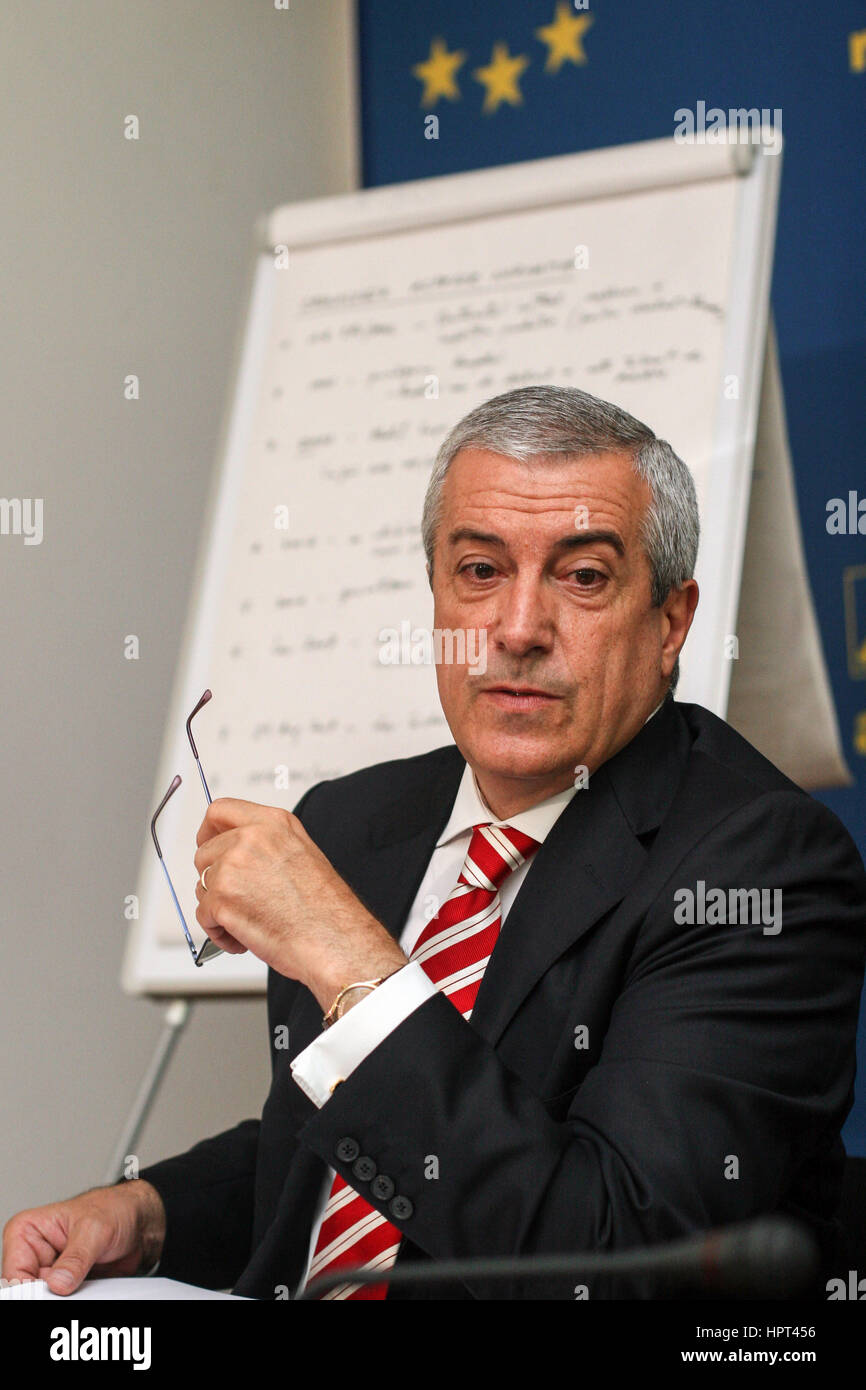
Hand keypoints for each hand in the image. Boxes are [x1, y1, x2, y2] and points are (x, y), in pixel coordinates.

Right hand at [1, 1180, 165, 1295]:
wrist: (140, 1221)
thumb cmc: (115, 1209)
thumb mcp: (95, 1229)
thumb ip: (76, 1258)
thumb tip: (57, 1283)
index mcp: (27, 1231)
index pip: (15, 1272)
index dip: (31, 1288)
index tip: (53, 1291)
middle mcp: (34, 1253)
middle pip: (29, 1291)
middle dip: (51, 1296)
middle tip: (73, 1292)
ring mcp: (50, 1272)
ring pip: (48, 1299)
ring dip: (67, 1299)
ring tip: (86, 1287)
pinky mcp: (67, 1286)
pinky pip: (65, 1303)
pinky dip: (77, 1302)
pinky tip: (90, 1293)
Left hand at [193, 798, 407, 1010]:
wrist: (332, 940)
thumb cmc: (325, 908)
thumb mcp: (301, 854)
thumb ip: (266, 844)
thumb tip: (236, 851)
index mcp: (272, 823)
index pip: (220, 810)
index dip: (208, 831)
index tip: (208, 843)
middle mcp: (250, 838)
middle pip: (204, 853)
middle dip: (214, 878)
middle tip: (237, 898)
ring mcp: (232, 867)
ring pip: (201, 886)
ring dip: (218, 907)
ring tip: (249, 921)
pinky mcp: (221, 898)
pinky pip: (203, 916)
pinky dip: (219, 932)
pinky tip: (244, 936)